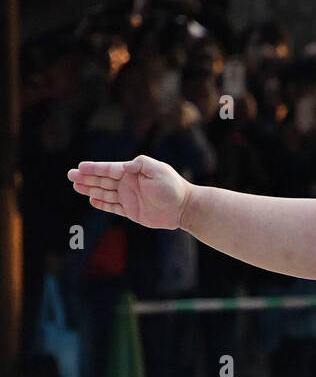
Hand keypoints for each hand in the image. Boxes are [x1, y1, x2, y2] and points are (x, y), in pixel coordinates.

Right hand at [67, 155, 190, 229]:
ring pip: (105, 193)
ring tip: (76, 186)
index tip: (80, 167)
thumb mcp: (156, 169)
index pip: (109, 169)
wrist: (184, 207)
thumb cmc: (172, 186)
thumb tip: (123, 165)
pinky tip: (91, 200)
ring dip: (90, 189)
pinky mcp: (132, 211)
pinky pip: (113, 207)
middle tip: (70, 175)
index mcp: (132, 171)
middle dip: (86, 178)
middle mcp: (128, 183)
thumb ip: (139, 165)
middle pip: (103, 180)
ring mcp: (129, 197)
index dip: (94, 168)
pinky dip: (102, 204)